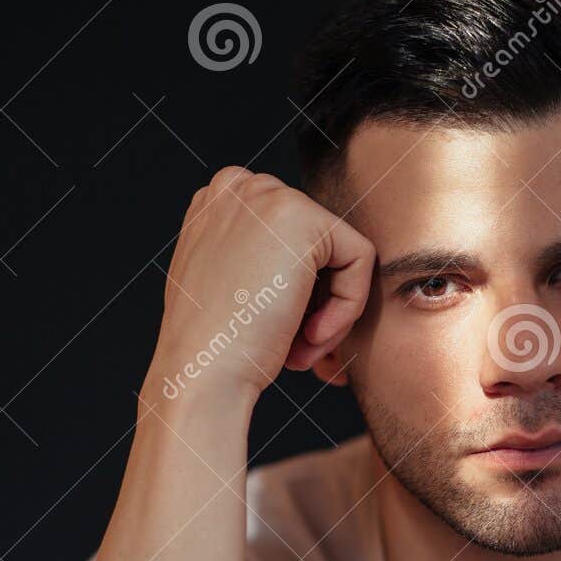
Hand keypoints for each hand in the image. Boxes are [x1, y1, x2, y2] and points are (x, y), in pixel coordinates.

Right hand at [148, 167, 375, 402]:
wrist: (200, 372)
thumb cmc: (215, 350)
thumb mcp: (227, 289)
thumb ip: (256, 260)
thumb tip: (303, 268)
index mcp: (215, 205)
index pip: (290, 240)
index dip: (298, 293)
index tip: (282, 333)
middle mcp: (237, 188)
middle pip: (316, 244)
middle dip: (316, 302)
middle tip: (298, 347)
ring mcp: (266, 196)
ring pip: (340, 254)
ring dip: (331, 311)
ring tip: (303, 349)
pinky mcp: (302, 217)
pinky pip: (359, 259)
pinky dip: (348, 307)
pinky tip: (313, 337)